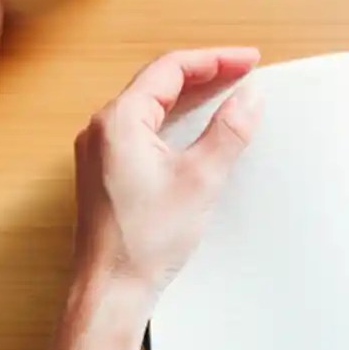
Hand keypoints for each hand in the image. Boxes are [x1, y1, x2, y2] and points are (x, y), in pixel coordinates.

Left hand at [72, 48, 262, 295]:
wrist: (110, 289)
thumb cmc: (143, 241)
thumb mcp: (201, 179)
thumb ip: (228, 131)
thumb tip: (250, 96)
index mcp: (119, 121)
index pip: (171, 69)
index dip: (215, 60)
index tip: (248, 61)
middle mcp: (102, 129)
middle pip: (158, 83)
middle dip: (204, 74)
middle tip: (242, 72)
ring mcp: (99, 151)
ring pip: (149, 106)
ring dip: (188, 97)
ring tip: (225, 93)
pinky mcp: (104, 172)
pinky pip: (140, 129)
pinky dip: (172, 120)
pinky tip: (194, 130)